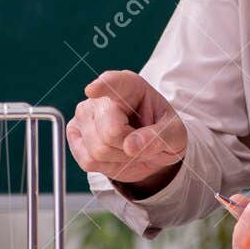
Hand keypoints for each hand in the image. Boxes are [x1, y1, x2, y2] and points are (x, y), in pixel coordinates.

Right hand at [67, 70, 186, 189]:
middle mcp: (101, 97)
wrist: (148, 146)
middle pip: (110, 132)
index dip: (103, 86)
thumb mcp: (175, 134)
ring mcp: (84, 114)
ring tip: (128, 147)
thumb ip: (159, 137)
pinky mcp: (74, 133)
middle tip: (140, 142)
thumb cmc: (161, 131)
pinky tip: (115, 154)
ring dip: (119, 158)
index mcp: (129, 86)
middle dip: (129, 146)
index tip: (94, 90)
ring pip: (98, 149)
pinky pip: (88, 160)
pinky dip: (106, 166)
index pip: (113, 83)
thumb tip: (131, 145)